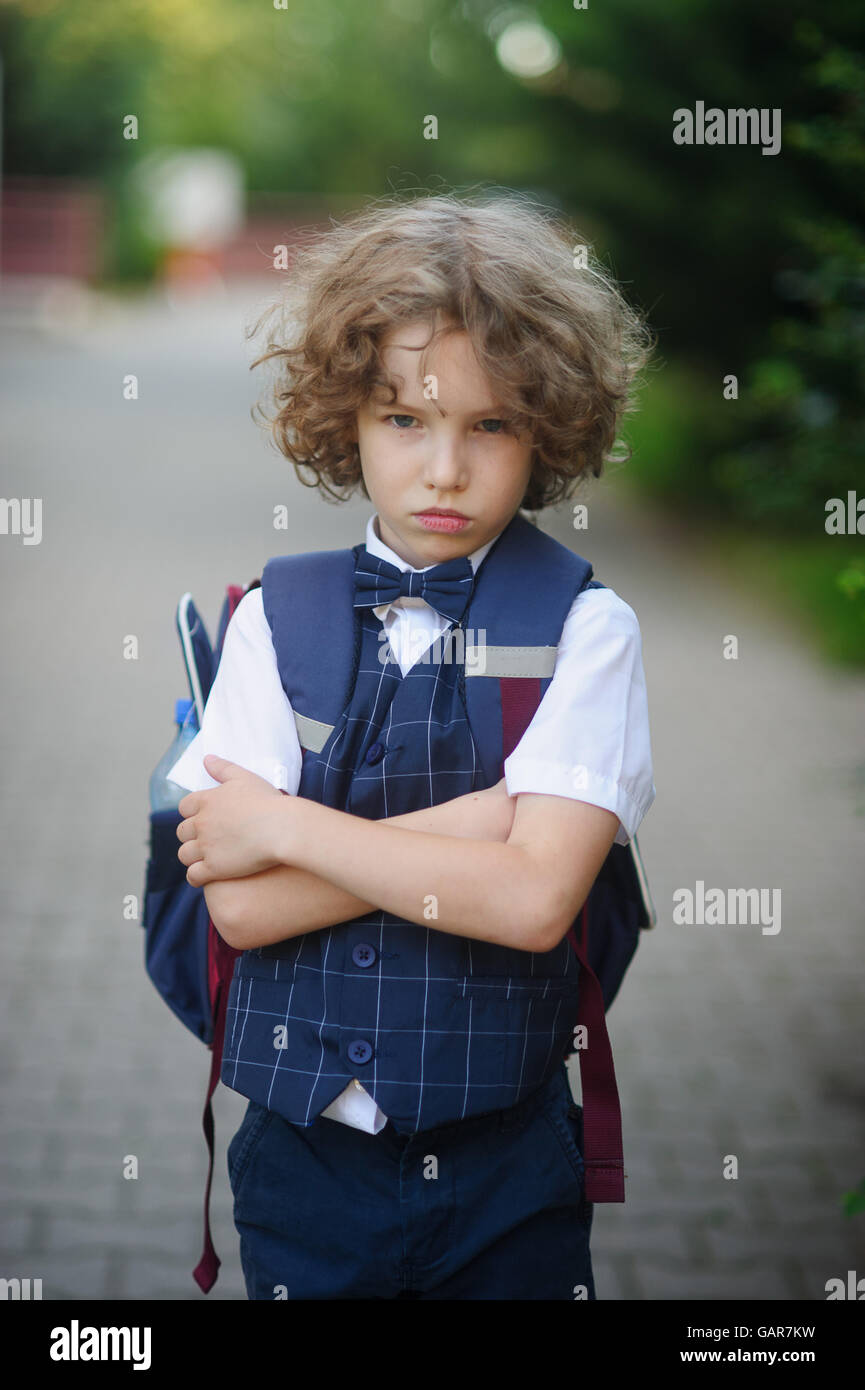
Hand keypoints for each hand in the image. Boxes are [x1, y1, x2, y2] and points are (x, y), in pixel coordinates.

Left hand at [176, 754, 289, 885]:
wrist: (282, 828)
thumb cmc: (268, 801)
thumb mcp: (245, 777)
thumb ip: (222, 768)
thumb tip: (206, 759)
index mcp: (206, 801)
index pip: (184, 807)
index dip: (192, 813)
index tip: (204, 818)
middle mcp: (201, 823)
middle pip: (182, 832)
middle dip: (191, 836)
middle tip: (206, 839)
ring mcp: (206, 847)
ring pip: (184, 855)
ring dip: (192, 856)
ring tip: (205, 858)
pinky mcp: (214, 868)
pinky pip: (193, 876)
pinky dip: (196, 877)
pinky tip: (205, 876)